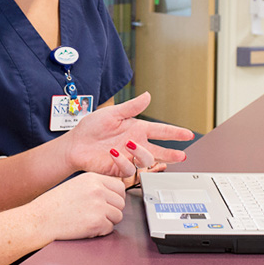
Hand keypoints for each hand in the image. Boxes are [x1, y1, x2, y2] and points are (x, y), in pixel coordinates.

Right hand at [30, 173, 125, 240]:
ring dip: (107, 221)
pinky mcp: (96, 222)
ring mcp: (98, 206)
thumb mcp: (76, 185)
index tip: (109, 202)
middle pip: (121, 202)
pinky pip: (110, 228)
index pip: (119, 186)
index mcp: (92, 178)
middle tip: (97, 213)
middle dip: (112, 210)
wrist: (40, 219)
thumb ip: (96, 186)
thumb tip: (114, 194)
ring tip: (90, 220)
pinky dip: (100, 231)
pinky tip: (86, 227)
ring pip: (118, 216)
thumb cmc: (54, 204)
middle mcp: (97, 190)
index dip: (115, 197)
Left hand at [63, 92, 192, 177]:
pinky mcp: (119, 168)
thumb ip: (131, 107)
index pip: (160, 131)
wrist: (75, 145)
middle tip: (182, 156)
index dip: (175, 133)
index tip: (188, 134)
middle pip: (159, 151)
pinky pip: (129, 169)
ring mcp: (129, 157)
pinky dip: (123, 161)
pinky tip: (114, 153)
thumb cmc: (91, 128)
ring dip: (142, 153)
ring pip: (147, 160)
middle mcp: (135, 145)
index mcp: (136, 129)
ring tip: (130, 144)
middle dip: (171, 154)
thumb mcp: (111, 113)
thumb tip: (147, 95)